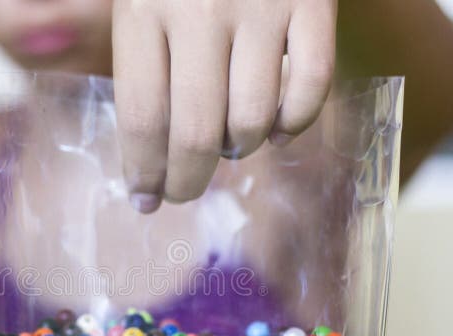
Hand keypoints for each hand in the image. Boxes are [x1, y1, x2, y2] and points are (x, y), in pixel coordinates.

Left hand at [113, 0, 336, 212]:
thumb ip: (139, 64)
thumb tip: (146, 161)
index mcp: (144, 8)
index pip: (142, 118)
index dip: (144, 172)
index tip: (145, 199)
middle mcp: (200, 9)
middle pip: (195, 133)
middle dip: (186, 181)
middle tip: (183, 192)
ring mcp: (262, 5)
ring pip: (251, 120)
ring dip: (239, 149)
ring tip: (228, 143)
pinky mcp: (313, 0)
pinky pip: (310, 90)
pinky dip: (293, 123)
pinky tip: (276, 127)